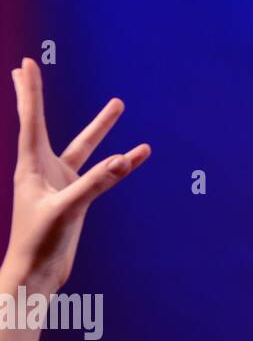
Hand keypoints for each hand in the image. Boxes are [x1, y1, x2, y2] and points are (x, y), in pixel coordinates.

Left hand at [4, 59, 149, 292]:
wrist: (35, 276)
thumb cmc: (38, 244)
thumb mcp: (67, 210)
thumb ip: (95, 183)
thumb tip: (124, 158)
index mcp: (32, 167)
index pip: (32, 120)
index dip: (30, 91)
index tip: (24, 64)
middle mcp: (43, 170)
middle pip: (42, 124)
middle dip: (37, 96)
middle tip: (28, 68)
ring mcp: (61, 183)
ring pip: (83, 147)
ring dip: (100, 127)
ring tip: (118, 104)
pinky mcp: (77, 198)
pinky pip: (103, 174)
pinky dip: (122, 164)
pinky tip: (139, 154)